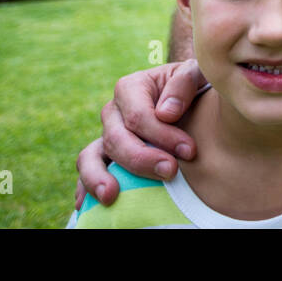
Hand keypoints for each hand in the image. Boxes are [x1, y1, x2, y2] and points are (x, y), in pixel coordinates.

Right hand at [73, 59, 206, 208]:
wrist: (191, 100)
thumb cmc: (194, 87)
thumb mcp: (196, 74)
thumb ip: (184, 83)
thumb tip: (166, 113)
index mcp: (131, 87)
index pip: (139, 116)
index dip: (162, 136)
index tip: (189, 150)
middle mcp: (113, 112)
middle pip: (117, 139)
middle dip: (143, 159)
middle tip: (171, 172)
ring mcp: (106, 135)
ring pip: (91, 156)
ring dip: (98, 177)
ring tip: (111, 196)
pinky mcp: (105, 156)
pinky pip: (88, 171)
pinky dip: (85, 187)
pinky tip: (86, 206)